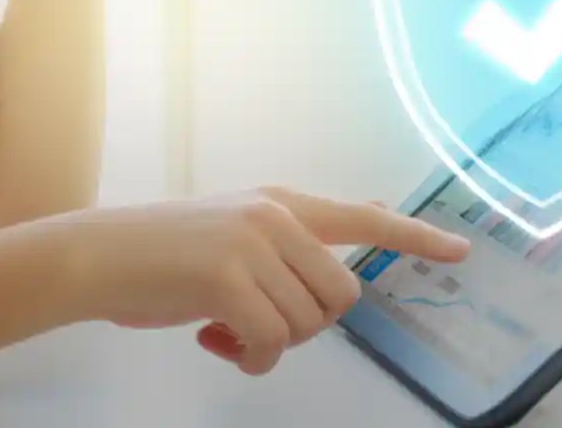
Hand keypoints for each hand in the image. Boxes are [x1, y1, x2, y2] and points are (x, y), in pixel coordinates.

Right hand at [61, 187, 470, 374]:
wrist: (99, 255)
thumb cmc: (165, 254)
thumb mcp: (238, 231)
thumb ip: (296, 236)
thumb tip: (365, 227)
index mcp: (282, 204)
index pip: (363, 220)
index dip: (416, 238)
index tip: (463, 253)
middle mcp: (276, 215)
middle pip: (340, 296)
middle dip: (305, 325)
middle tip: (254, 325)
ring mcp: (252, 242)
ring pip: (306, 323)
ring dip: (270, 344)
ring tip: (224, 330)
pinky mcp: (227, 277)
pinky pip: (270, 342)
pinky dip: (250, 358)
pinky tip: (212, 341)